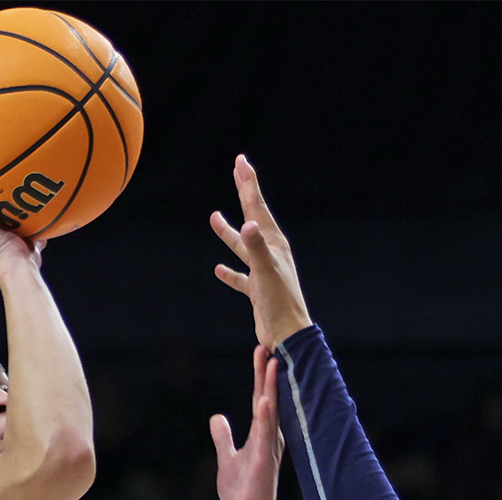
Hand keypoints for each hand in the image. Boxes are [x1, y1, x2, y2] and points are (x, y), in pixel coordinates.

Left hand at [209, 345, 285, 499]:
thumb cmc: (241, 491)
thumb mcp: (227, 458)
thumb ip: (224, 437)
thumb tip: (217, 417)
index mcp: (261, 435)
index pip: (261, 400)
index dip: (261, 377)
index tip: (262, 354)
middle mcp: (269, 437)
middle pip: (268, 399)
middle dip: (267, 374)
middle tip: (268, 347)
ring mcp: (269, 448)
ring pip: (270, 411)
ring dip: (271, 387)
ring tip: (273, 364)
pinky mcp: (265, 460)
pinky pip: (266, 434)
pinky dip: (267, 416)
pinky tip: (266, 400)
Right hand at [211, 155, 312, 349]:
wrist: (288, 335)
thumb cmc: (280, 303)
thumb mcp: (266, 272)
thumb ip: (256, 248)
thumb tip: (247, 225)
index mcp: (274, 244)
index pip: (258, 207)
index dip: (248, 183)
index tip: (240, 161)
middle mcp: (270, 253)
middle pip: (253, 217)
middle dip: (244, 193)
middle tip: (237, 169)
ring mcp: (263, 271)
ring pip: (242, 245)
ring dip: (229, 231)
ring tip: (213, 216)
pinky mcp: (258, 290)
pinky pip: (240, 276)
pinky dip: (229, 272)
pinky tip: (218, 269)